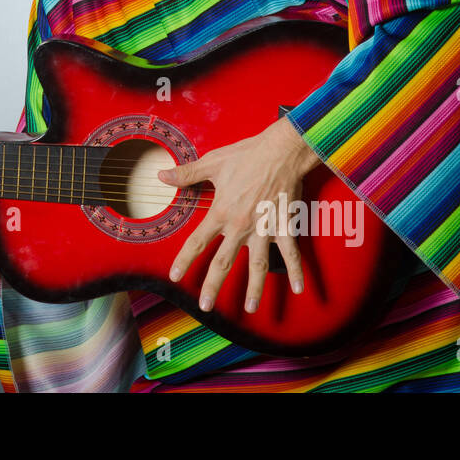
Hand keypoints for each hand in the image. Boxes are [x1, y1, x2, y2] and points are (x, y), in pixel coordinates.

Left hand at [158, 117, 320, 313]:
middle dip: (213, 286)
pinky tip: (299, 289)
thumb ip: (186, 174)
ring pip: (258, 266)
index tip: (175, 276)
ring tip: (251, 309)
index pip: (197, 242)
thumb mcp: (211, 163)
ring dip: (254, 289)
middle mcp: (240, 226)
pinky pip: (291, 253)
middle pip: (223, 262)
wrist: (279, 151)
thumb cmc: (245, 155)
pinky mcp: (284, 226)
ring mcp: (264, 229)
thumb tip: (160, 176)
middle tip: (205, 307)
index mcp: (221, 212)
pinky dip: (297, 271)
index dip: (184, 260)